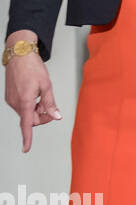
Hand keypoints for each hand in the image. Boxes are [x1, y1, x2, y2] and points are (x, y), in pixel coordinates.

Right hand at [4, 33, 58, 152]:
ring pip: (27, 114)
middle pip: (31, 120)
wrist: (19, 56)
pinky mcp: (10, 97)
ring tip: (42, 96)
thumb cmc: (33, 68)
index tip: (26, 149)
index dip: (27, 138)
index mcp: (25, 101)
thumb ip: (50, 103)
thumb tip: (56, 117)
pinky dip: (30, 105)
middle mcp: (15, 103)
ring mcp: (11, 100)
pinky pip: (22, 107)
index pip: (27, 124)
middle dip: (42, 117)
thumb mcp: (47, 86)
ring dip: (36, 110)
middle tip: (51, 106)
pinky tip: (34, 94)